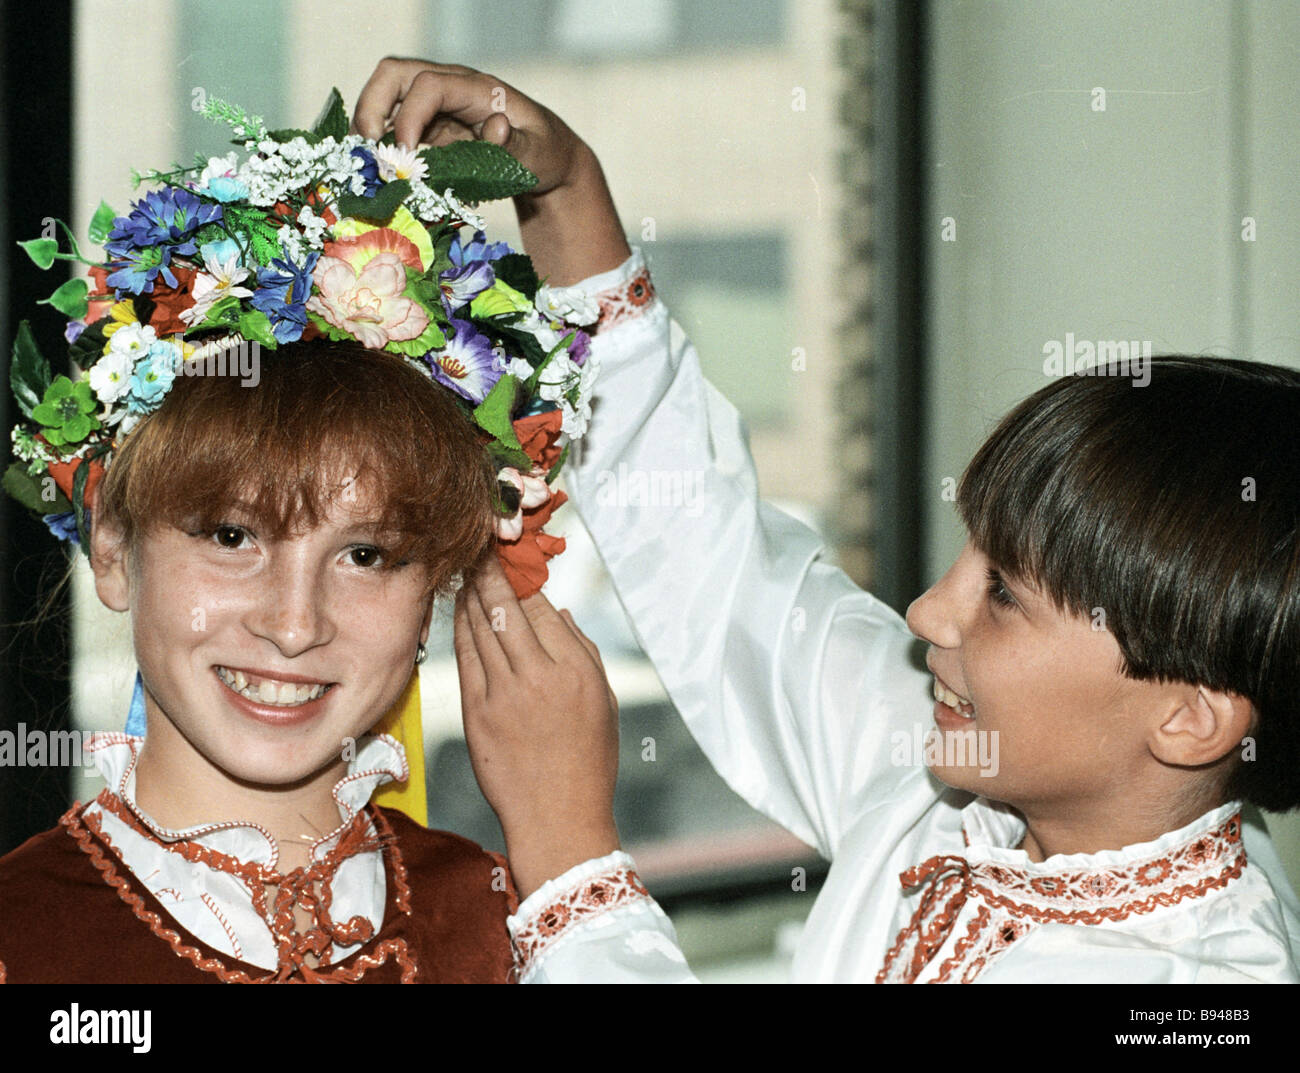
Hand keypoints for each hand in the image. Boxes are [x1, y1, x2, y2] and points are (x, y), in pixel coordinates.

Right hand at [352, 58, 629, 283]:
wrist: (546, 157)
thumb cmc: (545, 152)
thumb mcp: (539, 154)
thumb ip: (517, 145)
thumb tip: (496, 127)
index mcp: (476, 89)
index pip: (428, 85)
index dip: (409, 116)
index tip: (404, 154)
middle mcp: (450, 88)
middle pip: (394, 75)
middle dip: (371, 107)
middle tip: (367, 151)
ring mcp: (437, 106)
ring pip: (387, 98)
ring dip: (369, 127)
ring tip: (370, 165)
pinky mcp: (430, 127)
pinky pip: (395, 126)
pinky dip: (381, 145)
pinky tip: (382, 173)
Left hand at [453, 554, 620, 898]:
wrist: (558, 818)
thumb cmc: (589, 760)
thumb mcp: (604, 701)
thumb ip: (582, 650)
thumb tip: (556, 611)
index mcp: (576, 670)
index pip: (541, 607)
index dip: (522, 577)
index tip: (510, 556)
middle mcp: (539, 676)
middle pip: (505, 608)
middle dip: (489, 572)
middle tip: (478, 546)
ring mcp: (503, 695)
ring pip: (479, 627)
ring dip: (470, 594)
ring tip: (465, 570)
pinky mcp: (476, 714)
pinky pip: (464, 657)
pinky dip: (459, 628)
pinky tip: (458, 610)